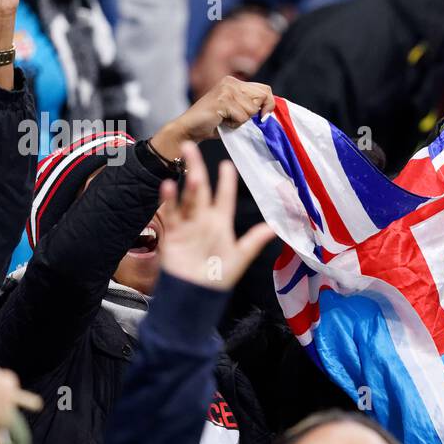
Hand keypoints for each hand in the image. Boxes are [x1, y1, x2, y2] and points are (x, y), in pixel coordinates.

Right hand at [152, 76, 275, 157]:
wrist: (190, 128)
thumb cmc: (214, 122)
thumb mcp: (236, 110)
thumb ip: (250, 105)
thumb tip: (269, 109)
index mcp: (235, 82)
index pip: (265, 89)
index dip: (268, 104)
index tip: (263, 117)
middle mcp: (231, 82)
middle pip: (262, 97)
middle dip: (255, 113)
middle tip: (238, 118)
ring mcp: (226, 90)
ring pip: (252, 110)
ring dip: (241, 121)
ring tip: (226, 119)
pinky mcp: (223, 100)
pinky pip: (242, 117)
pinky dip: (234, 125)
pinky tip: (222, 121)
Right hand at [157, 142, 274, 289]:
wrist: (195, 294)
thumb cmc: (218, 278)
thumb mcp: (240, 258)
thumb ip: (253, 241)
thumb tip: (274, 228)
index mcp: (221, 223)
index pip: (224, 197)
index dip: (226, 181)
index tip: (227, 164)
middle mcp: (203, 219)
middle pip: (201, 189)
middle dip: (198, 169)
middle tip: (192, 148)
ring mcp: (187, 225)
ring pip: (187, 199)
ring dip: (188, 185)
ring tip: (191, 171)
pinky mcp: (173, 233)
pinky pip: (171, 214)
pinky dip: (169, 201)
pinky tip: (169, 187)